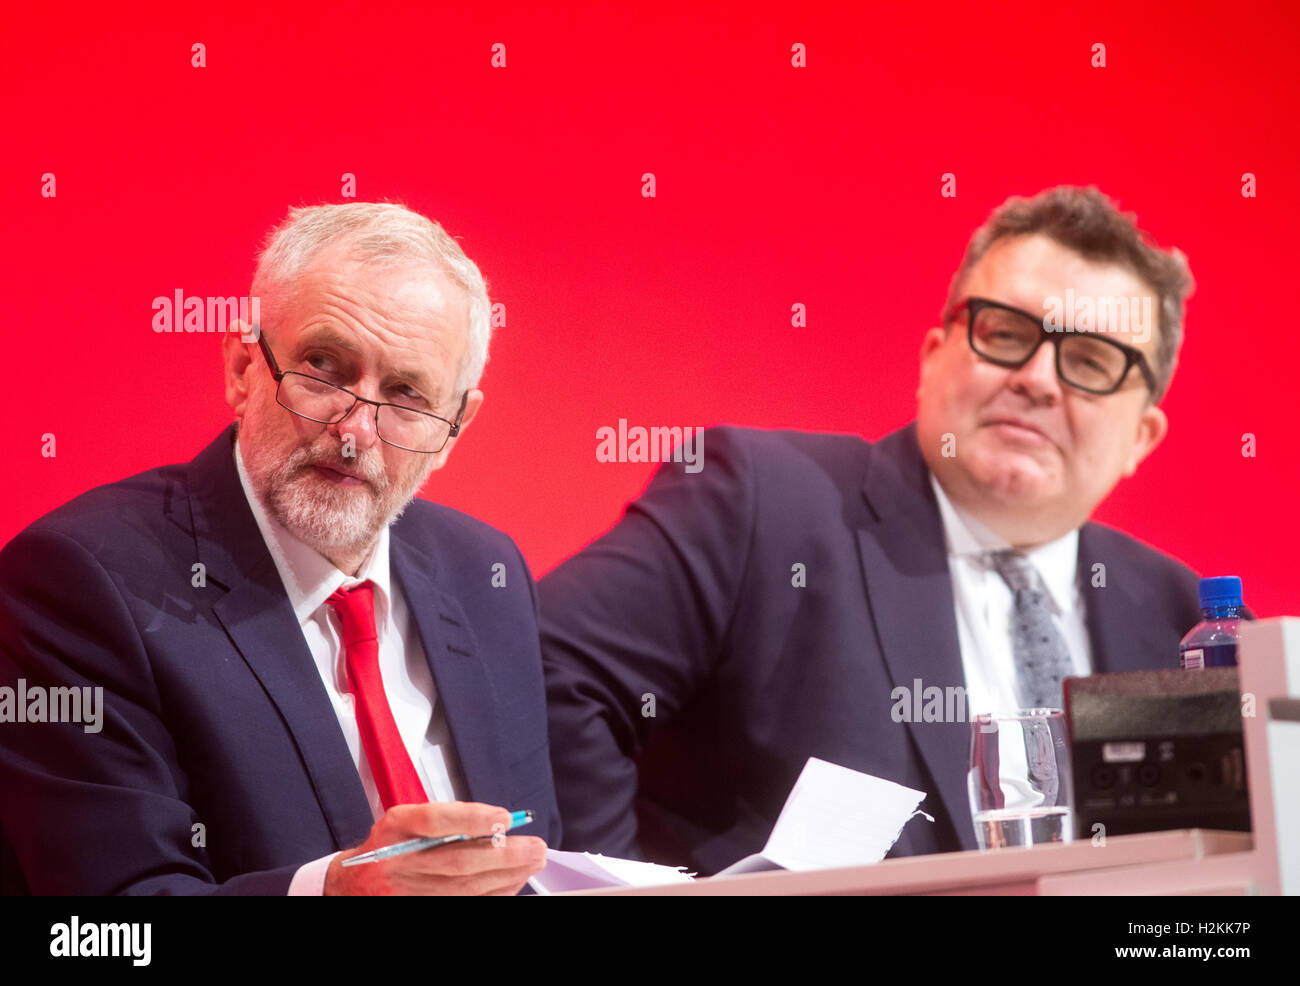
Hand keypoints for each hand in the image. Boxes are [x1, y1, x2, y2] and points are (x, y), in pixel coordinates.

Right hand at [324, 802, 546, 895]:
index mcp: (396, 827)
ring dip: (505, 877)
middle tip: (536, 847)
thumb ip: (446, 818)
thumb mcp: (407, 820)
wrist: (353, 885)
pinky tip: (512, 883)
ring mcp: (406, 891)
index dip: (471, 819)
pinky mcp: (419, 907)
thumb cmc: (390, 846)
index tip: (504, 818)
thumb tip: (499, 823)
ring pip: (464, 889)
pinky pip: (463, 904)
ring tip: (532, 863)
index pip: (434, 821)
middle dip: (503, 855)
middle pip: (456, 861)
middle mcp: (398, 861)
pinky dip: (492, 895)